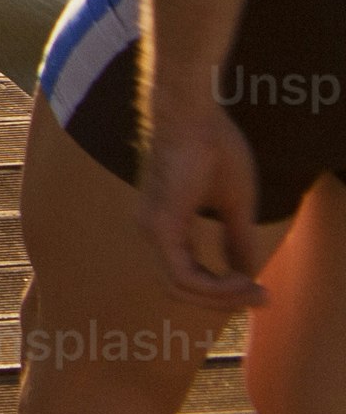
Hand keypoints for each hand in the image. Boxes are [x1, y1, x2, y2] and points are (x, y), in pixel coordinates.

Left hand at [141, 103, 275, 306]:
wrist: (193, 113)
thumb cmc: (213, 147)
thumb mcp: (234, 203)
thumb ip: (237, 238)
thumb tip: (246, 273)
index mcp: (166, 224)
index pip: (188, 274)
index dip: (223, 289)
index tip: (260, 290)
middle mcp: (152, 230)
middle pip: (183, 288)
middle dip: (224, 300)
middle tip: (262, 298)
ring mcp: (152, 228)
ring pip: (182, 287)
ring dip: (223, 297)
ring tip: (256, 290)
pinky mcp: (160, 225)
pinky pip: (183, 275)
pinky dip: (215, 285)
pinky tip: (242, 279)